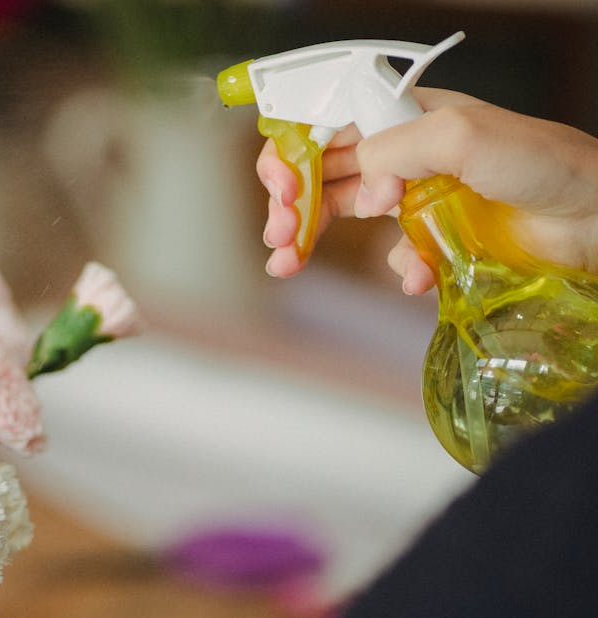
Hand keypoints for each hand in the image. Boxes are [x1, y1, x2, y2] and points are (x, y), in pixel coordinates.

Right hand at [256, 88, 597, 293]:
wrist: (593, 217)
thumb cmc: (541, 163)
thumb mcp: (458, 134)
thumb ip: (394, 149)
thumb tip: (362, 186)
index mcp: (401, 113)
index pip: (324, 122)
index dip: (291, 151)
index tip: (282, 185)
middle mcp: (401, 149)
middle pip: (320, 170)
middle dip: (289, 201)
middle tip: (279, 234)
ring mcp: (415, 193)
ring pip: (340, 211)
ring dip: (309, 237)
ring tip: (288, 262)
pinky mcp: (433, 235)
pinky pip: (392, 253)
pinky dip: (395, 267)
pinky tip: (413, 275)